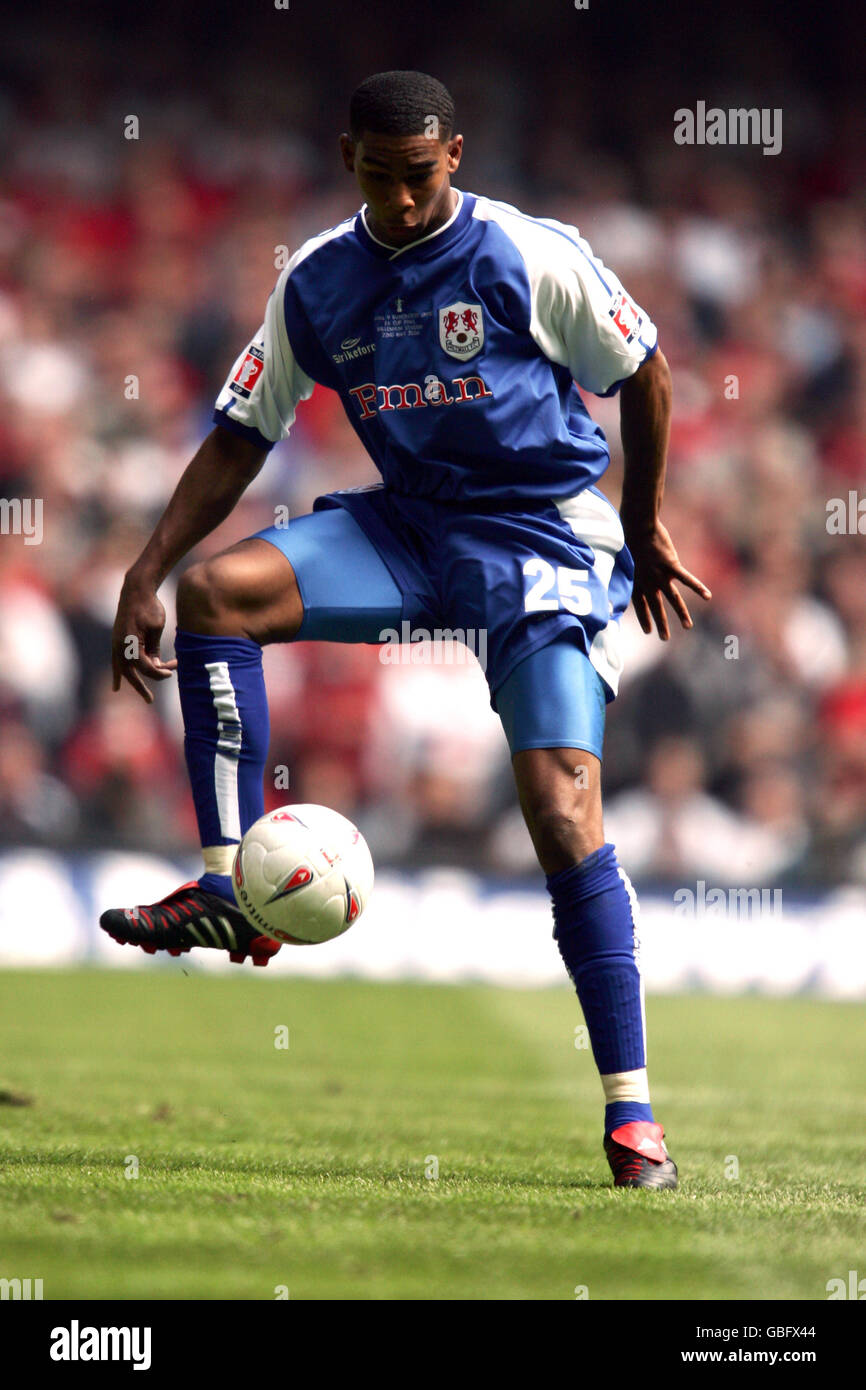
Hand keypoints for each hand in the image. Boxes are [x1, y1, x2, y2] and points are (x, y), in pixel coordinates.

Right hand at [111, 578, 177, 702]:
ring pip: (124, 669)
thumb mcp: (157, 628)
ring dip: (134, 680)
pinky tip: (115, 686)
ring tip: (143, 695)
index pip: (146, 667)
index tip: (172, 669)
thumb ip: (155, 649)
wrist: (136, 590)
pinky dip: (118, 673)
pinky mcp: (118, 640)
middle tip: (150, 700)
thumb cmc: (149, 607)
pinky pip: (118, 661)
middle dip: (141, 687)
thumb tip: (156, 666)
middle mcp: (120, 646)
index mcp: (131, 644)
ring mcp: (117, 644)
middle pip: (131, 673)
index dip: (159, 672)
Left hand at [624, 519, 710, 639]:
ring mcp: (660, 575)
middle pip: (656, 606)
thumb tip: (624, 571)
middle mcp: (648, 582)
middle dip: (660, 623)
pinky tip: (707, 596)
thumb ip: (628, 568)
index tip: (648, 630)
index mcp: (636, 580)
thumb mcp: (624, 557)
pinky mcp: (672, 565)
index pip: (639, 605)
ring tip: (688, 626)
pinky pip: (687, 580)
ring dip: (681, 613)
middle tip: (664, 638)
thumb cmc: (628, 537)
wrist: (638, 525)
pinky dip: (698, 587)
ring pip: (673, 599)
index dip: (644, 618)